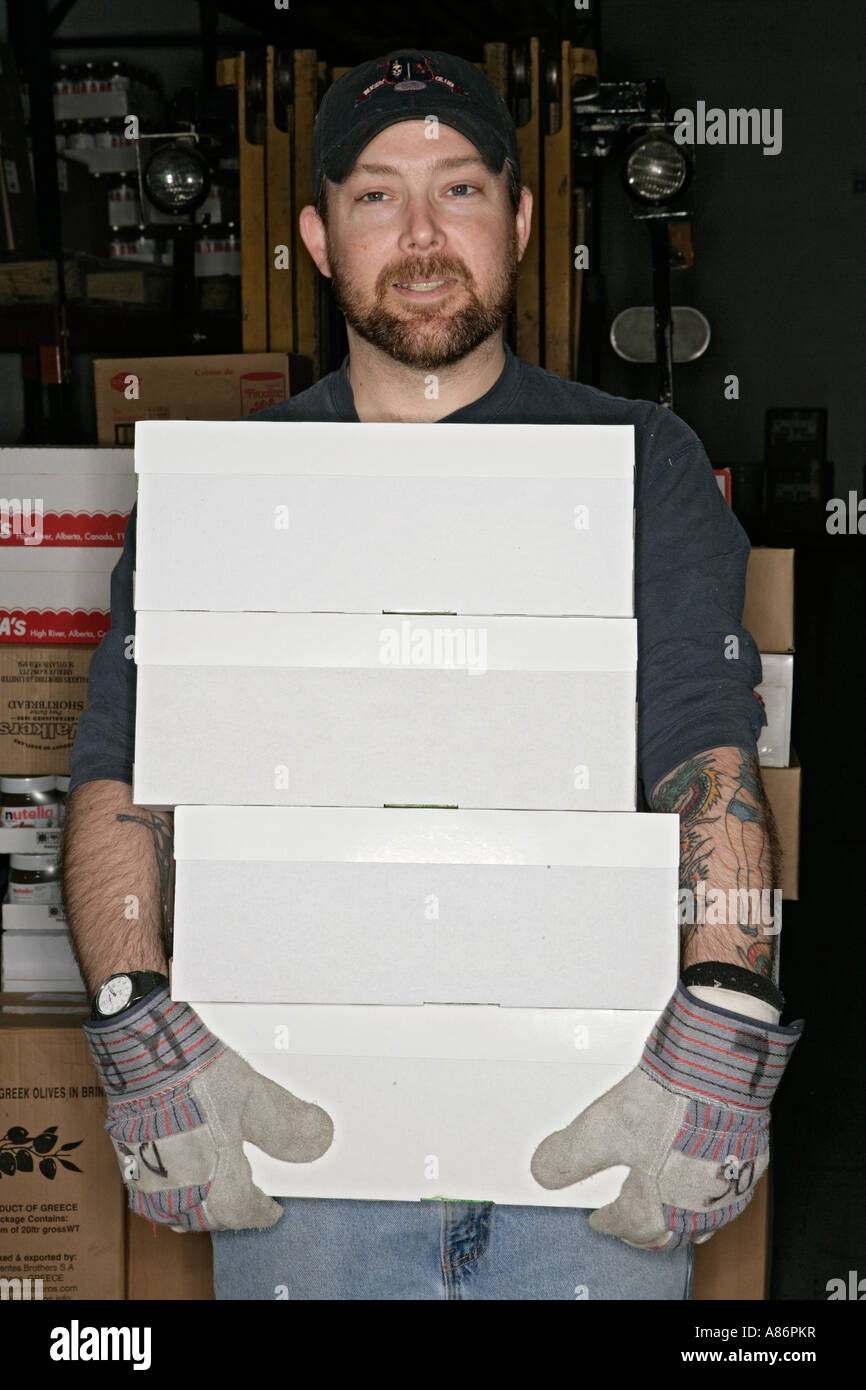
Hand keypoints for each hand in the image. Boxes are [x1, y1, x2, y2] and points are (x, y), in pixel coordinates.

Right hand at [83, 984, 332, 1231]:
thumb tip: (318, 1137)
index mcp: (215, 1180)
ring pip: (176, 1214)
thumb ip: (286, 1124)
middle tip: (246, 1203)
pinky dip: (169, 1198)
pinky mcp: (128, 1161)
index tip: (272, 1210)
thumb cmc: (193, 1075)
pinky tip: (176, 1181)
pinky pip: (150, 1197)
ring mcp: (148, 1178)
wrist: (143, 1054)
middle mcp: (179, 1189)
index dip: (260, 1211)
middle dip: (231, 1214)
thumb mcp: (254, 1096)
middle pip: (209, 1217)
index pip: (242, 1211)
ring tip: (214, 1199)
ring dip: (199, 1211)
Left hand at [530, 981, 802, 1249]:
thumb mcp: (603, 1128)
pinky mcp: (751, 1163)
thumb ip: (570, 1155)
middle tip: (629, 1223)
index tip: (598, 1219)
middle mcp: (698, 1210)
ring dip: (680, 1219)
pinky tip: (702, 1175)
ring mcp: (728, 1188)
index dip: (609, 1223)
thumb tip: (542, 1172)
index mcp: (660, 1209)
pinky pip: (728, 1193)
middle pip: (668, 1233)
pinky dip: (709, 1194)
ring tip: (665, 1207)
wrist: (721, 1069)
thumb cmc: (669, 1103)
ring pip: (704, 1222)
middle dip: (645, 1230)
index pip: (629, 1227)